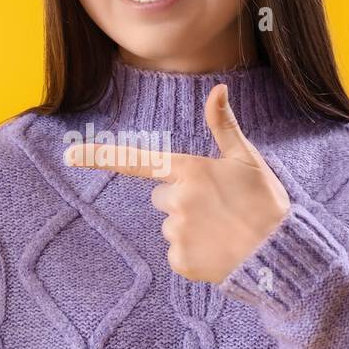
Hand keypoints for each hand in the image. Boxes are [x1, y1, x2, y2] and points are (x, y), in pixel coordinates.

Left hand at [64, 84, 291, 282]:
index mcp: (190, 170)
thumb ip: (223, 126)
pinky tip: (218, 252)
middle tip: (217, 208)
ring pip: (170, 224)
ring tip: (222, 231)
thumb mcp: (247, 159)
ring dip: (190, 227)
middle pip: (161, 197)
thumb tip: (217, 88)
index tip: (68, 154)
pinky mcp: (180, 261)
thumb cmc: (265, 202)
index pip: (138, 160)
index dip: (100, 156)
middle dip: (182, 200)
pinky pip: (176, 252)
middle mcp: (177, 200)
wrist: (281, 255)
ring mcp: (177, 232)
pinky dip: (194, 253)